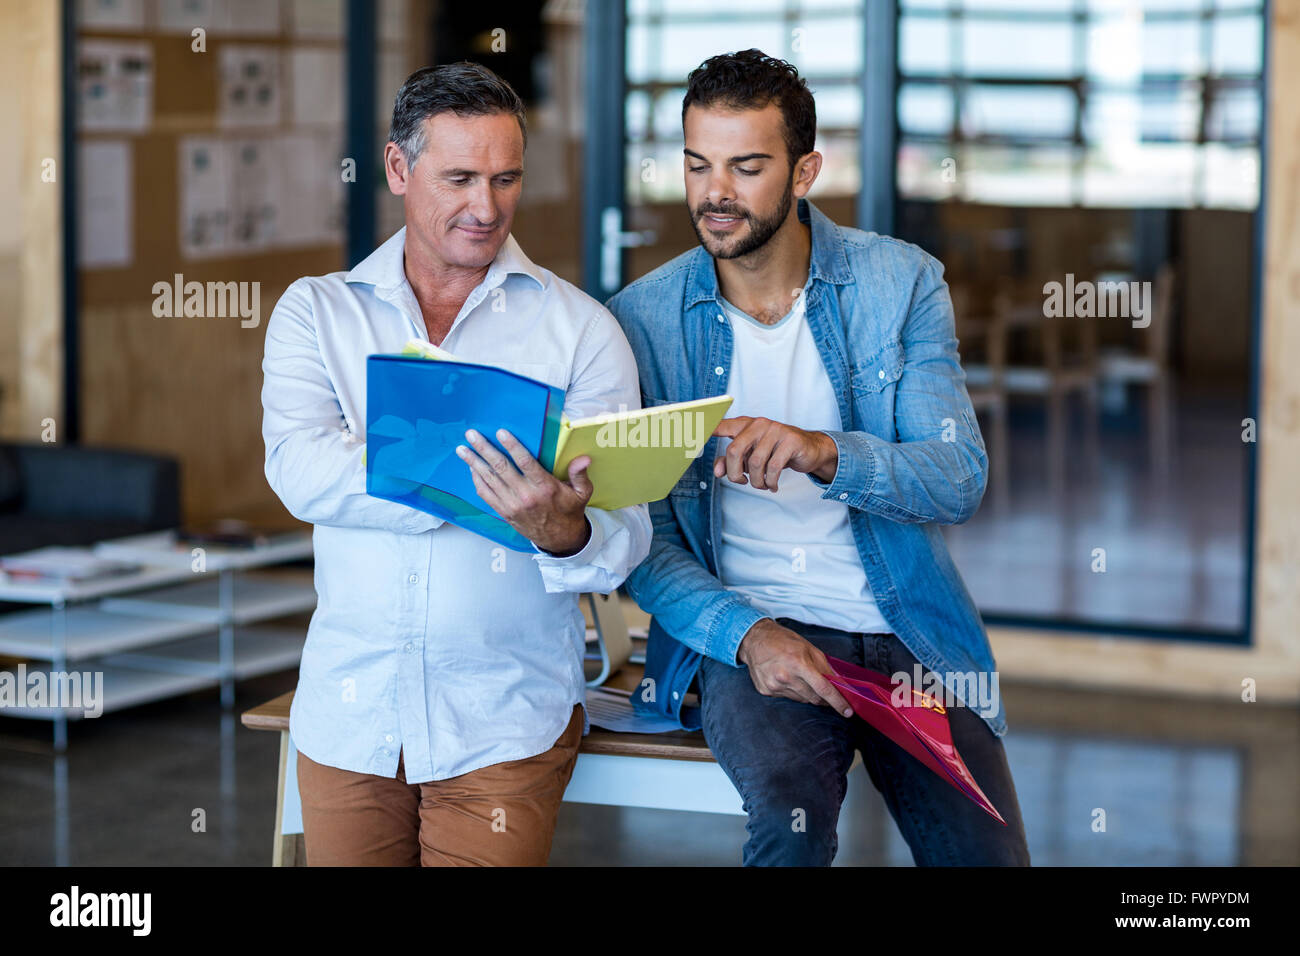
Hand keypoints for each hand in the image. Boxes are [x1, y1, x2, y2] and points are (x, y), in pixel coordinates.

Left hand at [456, 428, 592, 555]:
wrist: (559, 539)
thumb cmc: (569, 511)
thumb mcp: (582, 493)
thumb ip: (580, 474)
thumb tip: (584, 458)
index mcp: (545, 488)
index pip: (525, 463)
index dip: (512, 446)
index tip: (500, 432)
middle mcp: (526, 496)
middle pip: (501, 468)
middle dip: (484, 449)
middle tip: (472, 435)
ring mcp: (512, 505)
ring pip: (489, 480)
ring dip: (474, 462)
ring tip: (462, 449)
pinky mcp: (504, 512)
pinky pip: (486, 494)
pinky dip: (477, 480)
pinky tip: (471, 468)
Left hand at [712, 417, 837, 489]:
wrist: (809, 449)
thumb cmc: (775, 452)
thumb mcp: (751, 457)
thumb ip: (730, 463)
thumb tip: (716, 472)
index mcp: (745, 425)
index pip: (722, 424)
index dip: (707, 427)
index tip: (691, 430)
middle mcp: (758, 424)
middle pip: (734, 451)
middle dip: (735, 473)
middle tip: (742, 482)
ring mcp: (775, 430)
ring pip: (755, 463)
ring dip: (756, 481)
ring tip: (762, 484)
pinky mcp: (790, 440)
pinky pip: (773, 467)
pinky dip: (770, 482)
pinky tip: (772, 485)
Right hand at [736, 619, 852, 716]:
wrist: (754, 640)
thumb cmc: (783, 640)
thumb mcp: (808, 648)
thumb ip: (825, 667)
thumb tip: (839, 684)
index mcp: (798, 664)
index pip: (823, 689)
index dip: (838, 702)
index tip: (847, 711)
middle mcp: (785, 677)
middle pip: (814, 698)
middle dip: (823, 697)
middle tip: (826, 691)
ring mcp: (774, 686)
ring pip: (802, 699)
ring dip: (807, 693)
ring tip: (800, 678)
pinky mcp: (766, 691)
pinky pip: (788, 698)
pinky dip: (793, 691)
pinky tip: (786, 678)